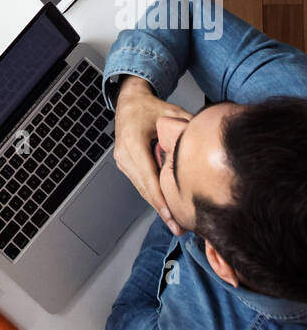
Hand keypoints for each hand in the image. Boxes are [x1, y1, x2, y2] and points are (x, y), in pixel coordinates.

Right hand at [112, 76, 191, 234]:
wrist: (129, 101)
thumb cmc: (148, 107)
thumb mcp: (170, 113)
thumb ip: (187, 128)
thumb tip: (207, 142)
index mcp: (133, 143)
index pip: (148, 178)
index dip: (161, 199)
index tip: (171, 215)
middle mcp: (124, 155)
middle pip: (145, 189)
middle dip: (162, 210)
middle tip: (179, 228)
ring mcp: (122, 161)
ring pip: (142, 189)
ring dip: (158, 205)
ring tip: (175, 223)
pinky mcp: (125, 164)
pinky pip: (140, 183)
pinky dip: (153, 195)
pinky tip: (166, 207)